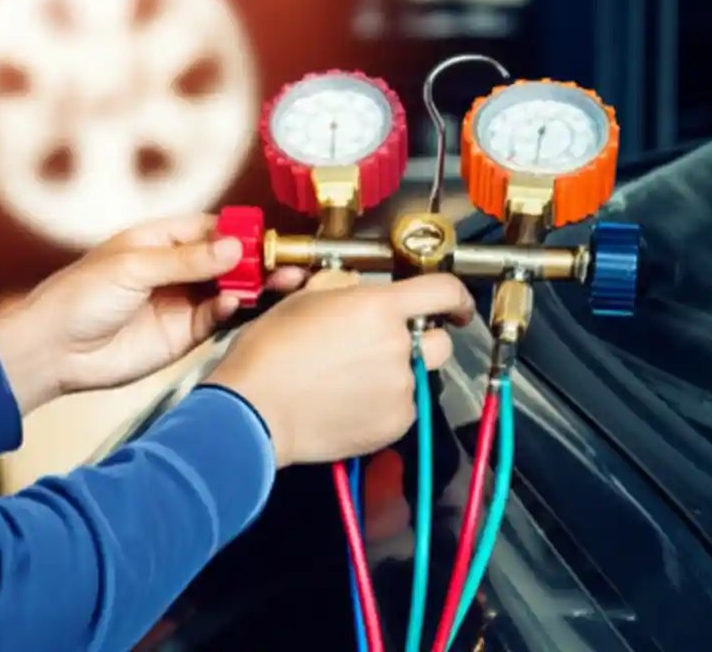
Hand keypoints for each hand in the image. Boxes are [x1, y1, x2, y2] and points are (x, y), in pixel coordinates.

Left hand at [0, 214, 306, 411]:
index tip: (265, 234)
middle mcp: (176, 269)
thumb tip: (233, 246)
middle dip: (257, 258)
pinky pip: (217, 319)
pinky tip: (237, 303)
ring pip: (230, 289)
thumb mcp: (132, 268)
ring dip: (256, 285)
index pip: (211, 228)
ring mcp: (182, 302)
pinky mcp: (183, 335)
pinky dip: (231, 311)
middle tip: (284, 260)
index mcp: (160, 240)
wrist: (54, 349)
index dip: (240, 230)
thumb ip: (185, 260)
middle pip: (228, 259)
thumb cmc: (78, 296)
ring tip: (282, 280)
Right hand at [203, 271, 474, 468]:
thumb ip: (344, 288)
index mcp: (379, 308)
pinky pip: (402, 407)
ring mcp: (401, 389)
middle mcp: (400, 347)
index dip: (456, 295)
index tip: (456, 305)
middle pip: (439, 341)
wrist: (254, 410)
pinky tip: (346, 404)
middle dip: (421, 341)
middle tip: (382, 347)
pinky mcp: (396, 423)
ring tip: (349, 381)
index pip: (443, 291)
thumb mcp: (302, 298)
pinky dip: (383, 404)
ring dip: (394, 374)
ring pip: (415, 376)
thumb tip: (361, 290)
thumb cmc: (270, 351)